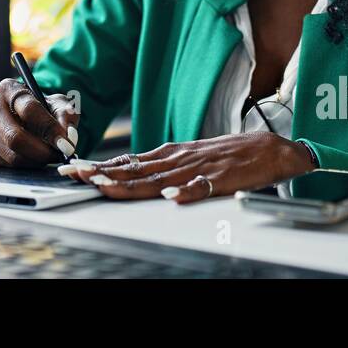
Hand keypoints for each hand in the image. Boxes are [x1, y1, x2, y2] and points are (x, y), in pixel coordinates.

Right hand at [0, 78, 79, 166]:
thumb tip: (68, 136)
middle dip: (42, 152)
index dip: (49, 129)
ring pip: (12, 156)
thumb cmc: (39, 108)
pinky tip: (32, 157)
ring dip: (35, 161)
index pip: (29, 110)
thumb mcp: (55, 104)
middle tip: (58, 155)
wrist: (18, 115)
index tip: (65, 144)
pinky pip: (5, 165)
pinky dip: (24, 165)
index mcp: (8, 89)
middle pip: (16, 138)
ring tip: (48, 155)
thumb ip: (66, 114)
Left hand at [58, 133, 314, 202]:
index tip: (77, 169)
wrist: (269, 149)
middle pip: (136, 171)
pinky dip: (186, 192)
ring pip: (160, 179)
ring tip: (108, 186)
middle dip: (104, 174)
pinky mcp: (222, 178)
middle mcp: (179, 159)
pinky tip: (171, 198)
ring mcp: (199, 168)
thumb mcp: (188, 156)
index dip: (102, 166)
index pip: (130, 162)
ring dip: (133, 184)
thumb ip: (162, 166)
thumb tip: (130, 172)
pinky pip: (202, 187)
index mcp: (170, 154)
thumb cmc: (227, 154)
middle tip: (78, 175)